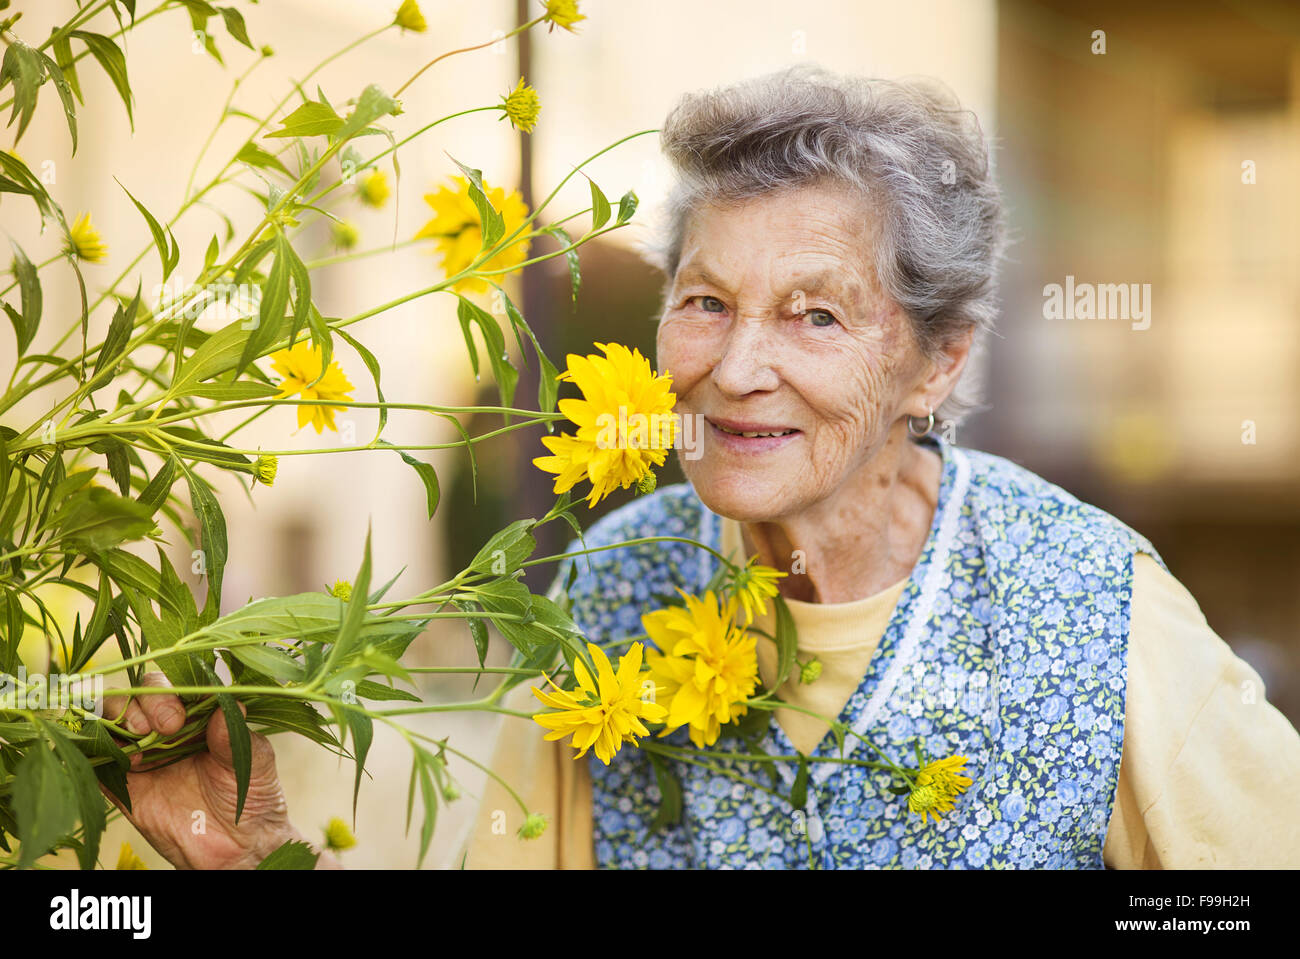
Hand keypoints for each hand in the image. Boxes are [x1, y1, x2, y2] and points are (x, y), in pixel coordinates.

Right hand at [102, 672, 306, 869]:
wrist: (237, 846)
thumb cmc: (252, 795)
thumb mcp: (254, 761)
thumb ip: (236, 735)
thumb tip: (226, 706)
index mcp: (200, 714)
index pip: (176, 683)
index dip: (172, 691)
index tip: (182, 716)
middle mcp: (167, 728)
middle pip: (139, 694)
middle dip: (146, 703)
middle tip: (166, 728)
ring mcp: (143, 753)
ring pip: (113, 718)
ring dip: (120, 720)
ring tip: (142, 742)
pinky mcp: (124, 784)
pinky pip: (99, 759)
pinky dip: (101, 751)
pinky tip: (127, 762)